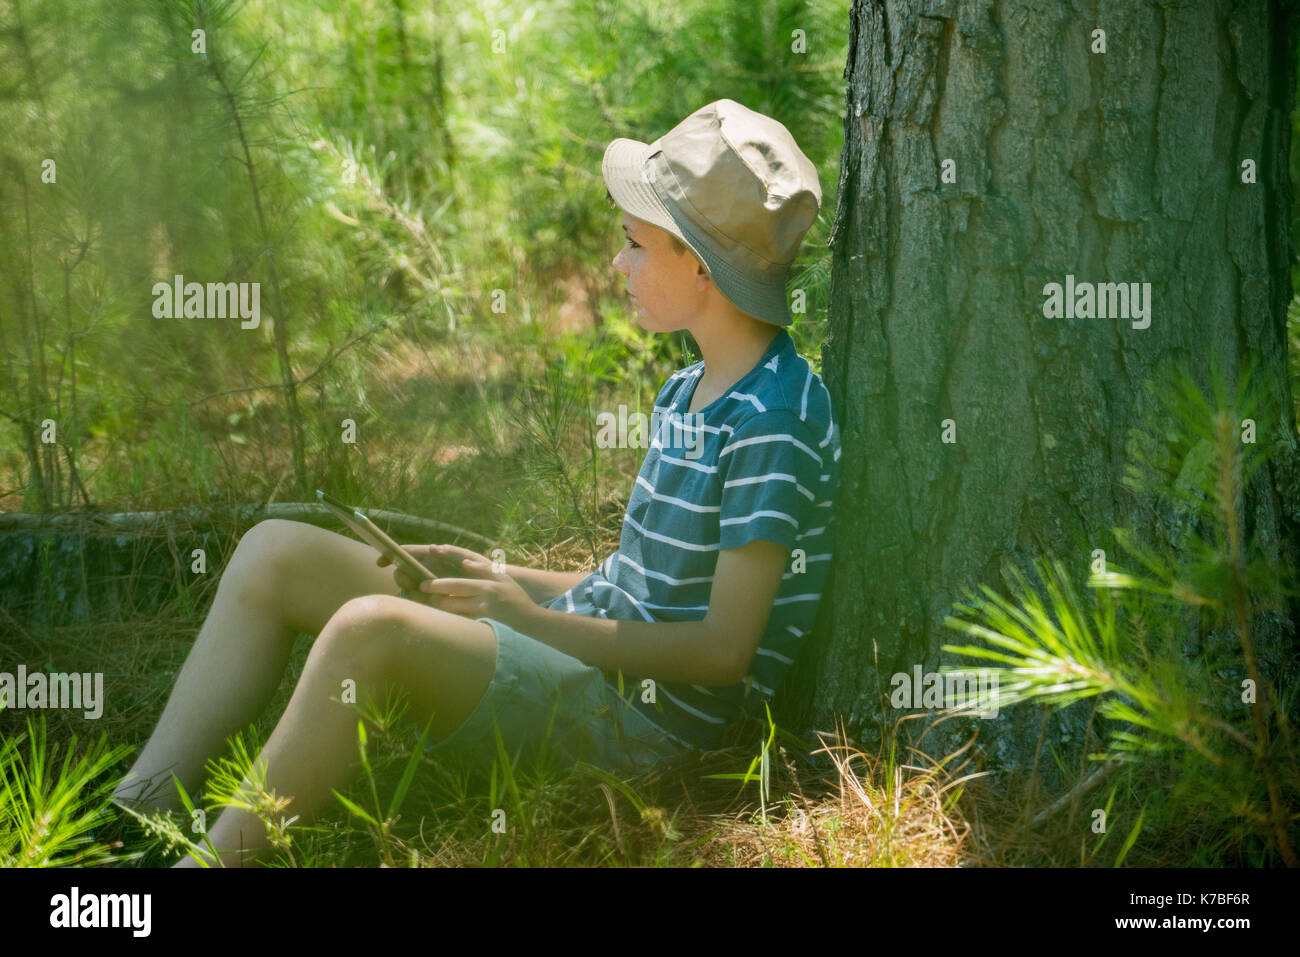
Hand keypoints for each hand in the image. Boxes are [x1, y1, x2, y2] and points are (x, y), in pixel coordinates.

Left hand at [381, 544, 535, 627]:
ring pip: (456, 604)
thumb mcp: (503, 578)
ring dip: (441, 603)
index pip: (467, 559)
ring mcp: (487, 604)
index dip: (450, 555)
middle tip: (422, 585)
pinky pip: (463, 618)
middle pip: (457, 585)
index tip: (434, 550)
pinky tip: (441, 618)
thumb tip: (465, 562)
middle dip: (437, 586)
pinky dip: (451, 617)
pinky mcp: (486, 619)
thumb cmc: (513, 597)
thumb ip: (484, 570)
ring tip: (428, 602)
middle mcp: (488, 587)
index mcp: (491, 574)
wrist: (531, 619)